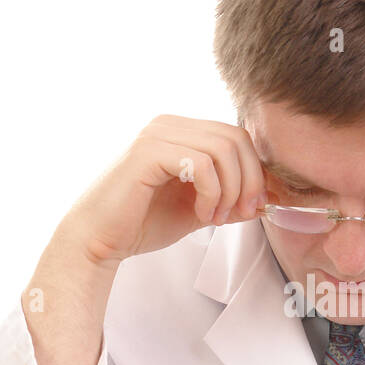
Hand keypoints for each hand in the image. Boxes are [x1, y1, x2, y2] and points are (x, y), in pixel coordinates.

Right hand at [64, 114, 267, 267]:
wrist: (98, 240)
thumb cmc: (141, 223)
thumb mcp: (199, 210)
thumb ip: (229, 200)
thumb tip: (266, 199)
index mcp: (181, 132)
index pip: (236, 136)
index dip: (256, 171)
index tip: (255, 205)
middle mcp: (169, 125)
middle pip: (235, 138)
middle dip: (249, 180)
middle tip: (243, 213)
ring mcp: (157, 134)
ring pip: (222, 149)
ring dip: (231, 189)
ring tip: (217, 216)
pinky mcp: (148, 152)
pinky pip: (201, 164)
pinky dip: (211, 192)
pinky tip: (202, 212)